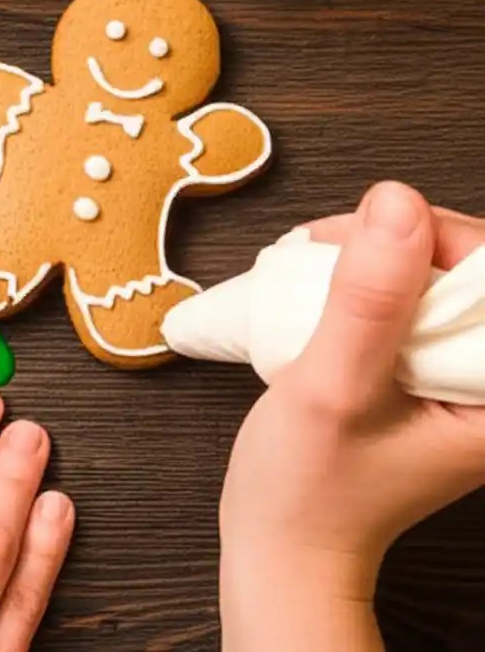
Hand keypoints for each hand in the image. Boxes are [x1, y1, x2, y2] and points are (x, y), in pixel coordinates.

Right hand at [220, 182, 484, 650]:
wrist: (284, 550)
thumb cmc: (308, 491)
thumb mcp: (331, 389)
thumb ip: (368, 301)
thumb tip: (395, 201)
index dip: (436, 237)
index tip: (360, 239)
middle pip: (468, 270)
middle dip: (397, 245)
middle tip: (324, 249)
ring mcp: (459, 379)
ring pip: (435, 280)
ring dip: (374, 262)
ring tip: (313, 269)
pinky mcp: (425, 376)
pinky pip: (409, 305)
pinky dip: (364, 288)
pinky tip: (323, 295)